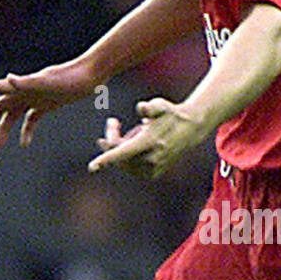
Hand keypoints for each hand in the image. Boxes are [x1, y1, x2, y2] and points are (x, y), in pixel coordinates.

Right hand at [0, 59, 95, 147]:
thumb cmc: (69, 77)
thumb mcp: (48, 82)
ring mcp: (36, 98)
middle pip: (1, 107)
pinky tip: (25, 143)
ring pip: (14, 115)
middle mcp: (26, 90)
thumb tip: (9, 79)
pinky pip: (32, 119)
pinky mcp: (47, 105)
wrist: (90, 76)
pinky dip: (26, 130)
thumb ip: (27, 82)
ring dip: (5, 129)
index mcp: (22, 84)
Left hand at [88, 99, 205, 177]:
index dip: (106, 159)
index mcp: (150, 142)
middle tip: (113, 122)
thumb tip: (141, 108)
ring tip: (127, 130)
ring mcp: (153, 169)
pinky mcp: (154, 174)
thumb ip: (150, 107)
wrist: (189, 130)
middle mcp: (151, 158)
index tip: (91, 167)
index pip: (122, 152)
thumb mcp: (160, 105)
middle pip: (118, 154)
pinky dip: (127, 157)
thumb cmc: (170, 114)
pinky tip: (133, 142)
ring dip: (120, 147)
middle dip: (112, 138)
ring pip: (123, 162)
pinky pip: (131, 167)